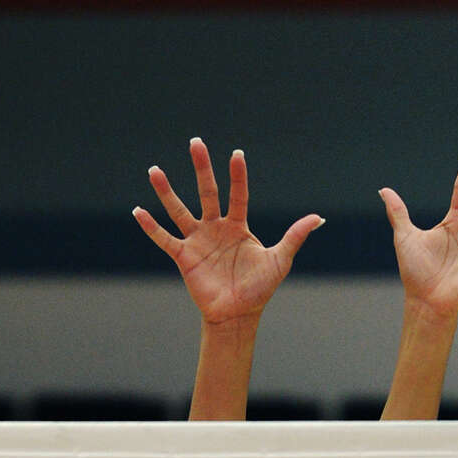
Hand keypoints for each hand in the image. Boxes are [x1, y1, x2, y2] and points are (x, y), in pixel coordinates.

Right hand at [133, 138, 322, 325]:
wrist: (238, 315)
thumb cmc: (259, 289)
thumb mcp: (280, 260)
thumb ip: (295, 236)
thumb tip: (319, 218)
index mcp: (238, 226)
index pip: (238, 194)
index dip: (238, 176)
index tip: (236, 155)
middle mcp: (216, 228)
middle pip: (207, 192)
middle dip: (202, 168)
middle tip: (195, 142)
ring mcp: (198, 240)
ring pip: (180, 210)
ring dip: (167, 191)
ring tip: (154, 170)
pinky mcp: (184, 256)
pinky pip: (165, 239)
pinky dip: (151, 227)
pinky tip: (138, 211)